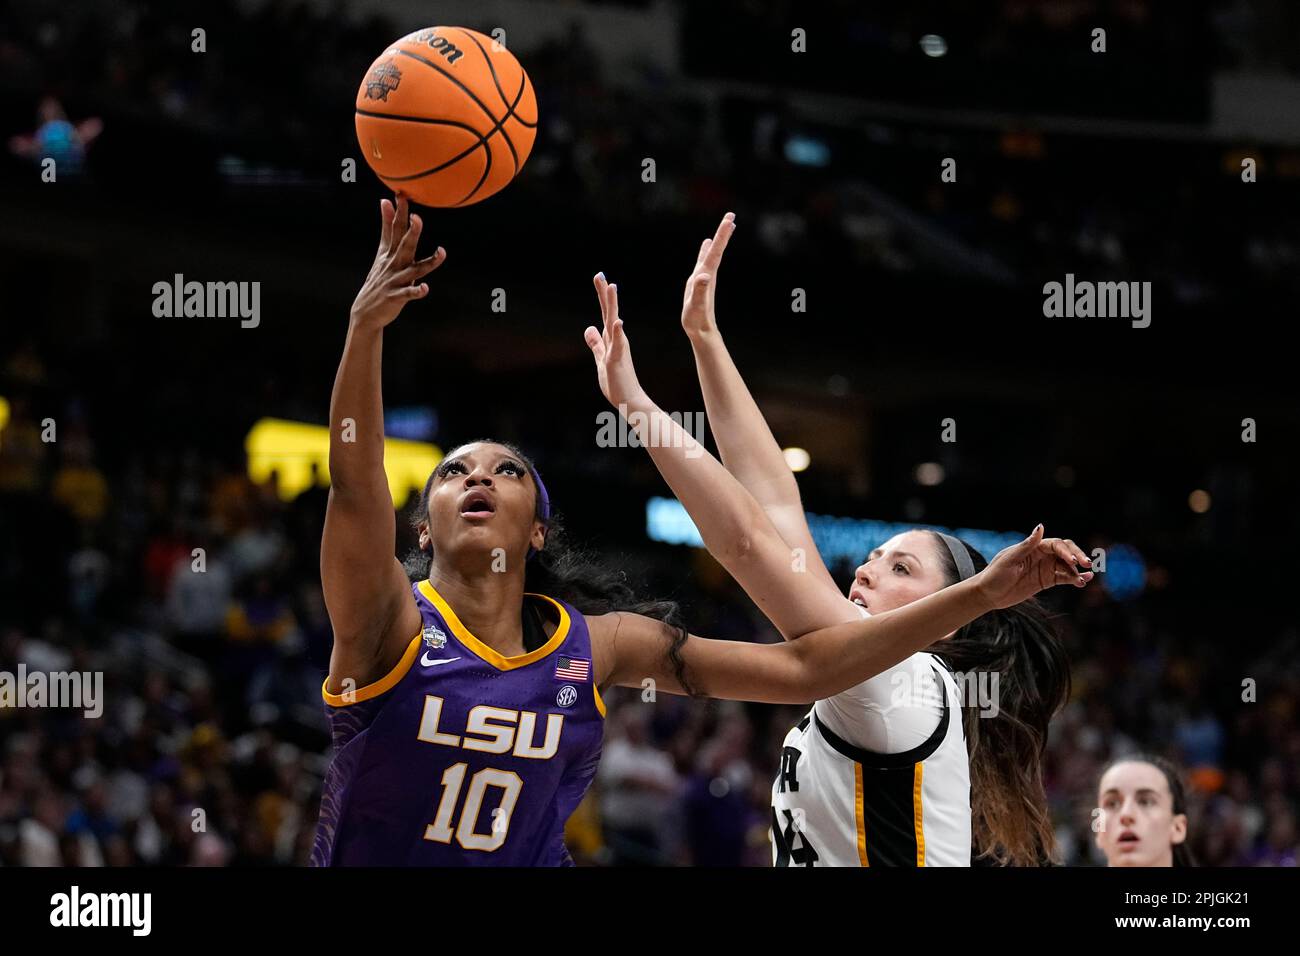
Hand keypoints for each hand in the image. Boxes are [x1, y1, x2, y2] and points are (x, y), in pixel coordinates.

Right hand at [349, 194, 445, 328]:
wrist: (366, 311)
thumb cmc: (379, 279)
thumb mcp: (381, 252)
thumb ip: (386, 228)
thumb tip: (385, 202)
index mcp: (390, 254)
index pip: (394, 229)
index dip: (398, 213)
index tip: (401, 194)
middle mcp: (393, 265)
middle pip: (404, 245)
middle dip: (412, 231)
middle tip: (417, 217)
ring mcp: (395, 280)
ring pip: (414, 269)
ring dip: (429, 262)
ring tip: (442, 252)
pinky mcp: (397, 297)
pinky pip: (409, 293)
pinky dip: (417, 290)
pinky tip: (425, 288)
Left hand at [584, 273, 646, 408]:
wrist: (629, 400)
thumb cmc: (617, 381)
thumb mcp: (601, 358)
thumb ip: (595, 343)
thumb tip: (588, 328)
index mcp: (611, 338)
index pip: (605, 312)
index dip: (601, 296)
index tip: (599, 277)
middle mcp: (616, 339)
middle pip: (609, 312)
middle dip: (604, 293)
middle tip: (600, 275)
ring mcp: (618, 348)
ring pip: (613, 322)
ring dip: (612, 305)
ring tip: (612, 287)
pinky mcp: (617, 360)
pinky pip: (618, 344)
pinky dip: (617, 332)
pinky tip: (618, 321)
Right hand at [681, 212, 734, 338]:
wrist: (700, 329)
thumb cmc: (696, 318)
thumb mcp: (695, 305)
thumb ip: (699, 290)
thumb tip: (704, 276)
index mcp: (707, 275)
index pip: (716, 251)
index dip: (722, 235)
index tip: (730, 220)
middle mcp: (708, 273)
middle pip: (718, 249)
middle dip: (724, 232)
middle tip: (731, 216)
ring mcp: (705, 276)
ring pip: (713, 252)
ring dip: (719, 238)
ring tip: (726, 226)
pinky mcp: (700, 280)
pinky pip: (705, 259)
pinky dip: (707, 249)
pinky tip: (708, 244)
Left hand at [973, 525, 1093, 610]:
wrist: (988, 594)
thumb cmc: (995, 574)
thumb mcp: (1010, 559)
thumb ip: (1028, 544)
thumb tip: (1041, 526)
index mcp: (1033, 547)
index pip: (1056, 544)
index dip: (1066, 551)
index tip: (1072, 561)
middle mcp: (1041, 555)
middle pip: (1066, 551)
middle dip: (1078, 556)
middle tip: (1087, 565)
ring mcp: (1045, 568)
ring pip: (1067, 566)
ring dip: (1078, 570)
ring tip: (1087, 578)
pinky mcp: (1046, 581)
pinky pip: (1064, 578)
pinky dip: (1074, 579)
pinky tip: (1082, 582)